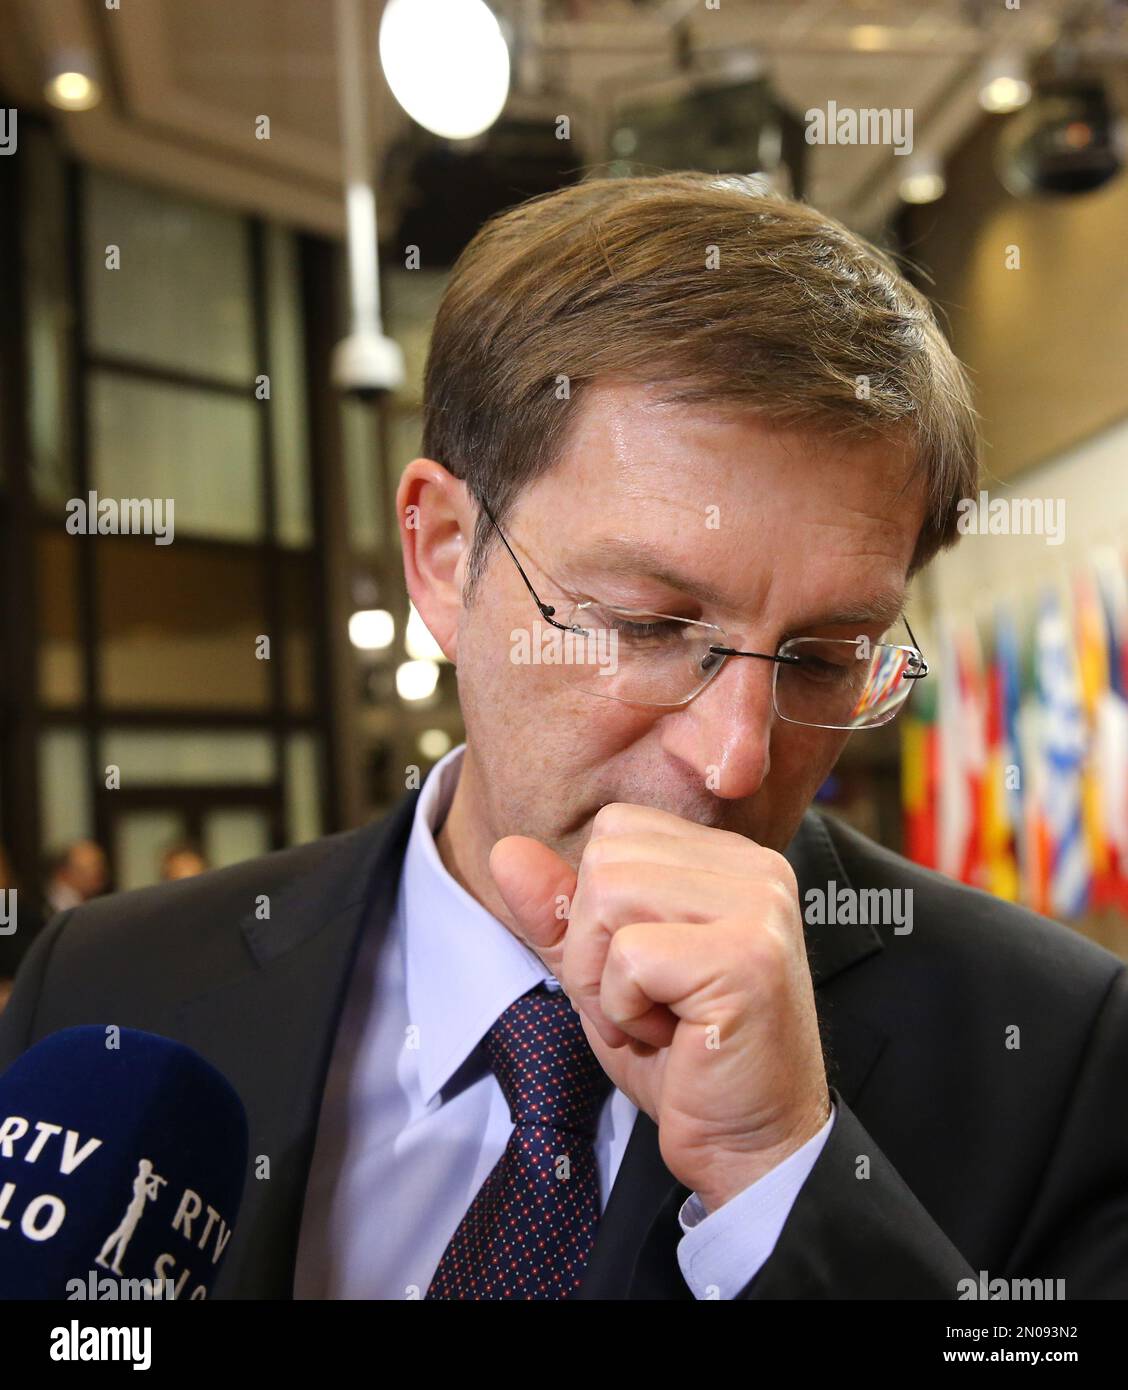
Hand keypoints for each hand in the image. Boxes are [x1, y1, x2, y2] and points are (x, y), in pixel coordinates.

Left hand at [489, 802, 831, 1213]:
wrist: (750, 1146)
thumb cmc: (683, 1059)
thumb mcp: (603, 973)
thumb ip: (559, 910)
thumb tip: (505, 850)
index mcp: (730, 858)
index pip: (616, 830)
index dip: (596, 910)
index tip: (640, 973)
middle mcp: (755, 868)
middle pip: (606, 859)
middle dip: (593, 947)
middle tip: (644, 1006)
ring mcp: (759, 906)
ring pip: (610, 896)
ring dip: (605, 980)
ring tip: (655, 1020)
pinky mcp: (748, 956)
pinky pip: (630, 956)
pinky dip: (625, 1010)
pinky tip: (673, 1037)